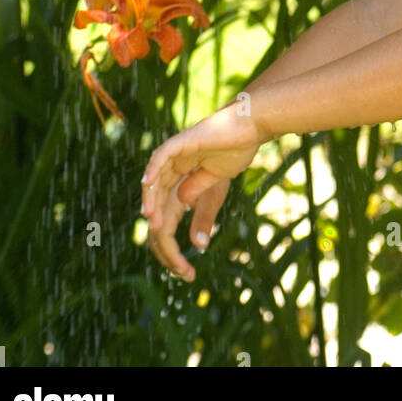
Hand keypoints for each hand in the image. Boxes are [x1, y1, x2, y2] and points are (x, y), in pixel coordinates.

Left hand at [141, 104, 262, 277]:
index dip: (171, 248)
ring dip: (153, 206)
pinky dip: (153, 172)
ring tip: (156, 225)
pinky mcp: (182, 141)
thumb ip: (202, 212)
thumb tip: (195, 241)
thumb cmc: (237, 151)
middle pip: (157, 207)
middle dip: (162, 239)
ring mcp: (175, 155)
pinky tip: (149, 190)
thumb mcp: (217, 191)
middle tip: (175, 264)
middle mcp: (172, 170)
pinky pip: (160, 157)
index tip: (184, 273)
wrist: (252, 127)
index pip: (166, 219)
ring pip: (153, 183)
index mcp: (180, 182)